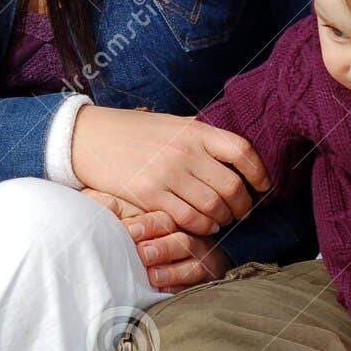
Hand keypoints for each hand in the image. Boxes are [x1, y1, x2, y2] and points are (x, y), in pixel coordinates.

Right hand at [71, 106, 269, 234]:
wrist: (88, 137)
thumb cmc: (131, 131)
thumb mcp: (170, 124)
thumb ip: (199, 138)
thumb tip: (232, 157)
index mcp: (195, 130)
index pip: (242, 151)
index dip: (260, 173)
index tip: (263, 186)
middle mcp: (186, 151)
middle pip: (233, 187)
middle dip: (243, 205)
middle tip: (240, 211)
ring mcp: (168, 174)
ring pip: (214, 207)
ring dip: (223, 219)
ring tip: (220, 219)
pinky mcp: (151, 195)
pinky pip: (190, 219)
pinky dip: (202, 227)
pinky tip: (200, 225)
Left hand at [78, 191, 229, 291]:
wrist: (165, 254)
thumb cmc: (139, 232)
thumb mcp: (126, 213)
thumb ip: (113, 208)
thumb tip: (98, 204)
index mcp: (170, 220)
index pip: (163, 220)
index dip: (147, 225)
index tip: (129, 230)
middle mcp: (188, 237)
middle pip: (180, 241)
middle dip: (162, 248)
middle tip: (143, 253)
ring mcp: (198, 260)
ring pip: (191, 265)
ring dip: (172, 272)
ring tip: (153, 276)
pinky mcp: (204, 280)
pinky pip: (196, 286)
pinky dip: (181, 289)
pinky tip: (167, 292)